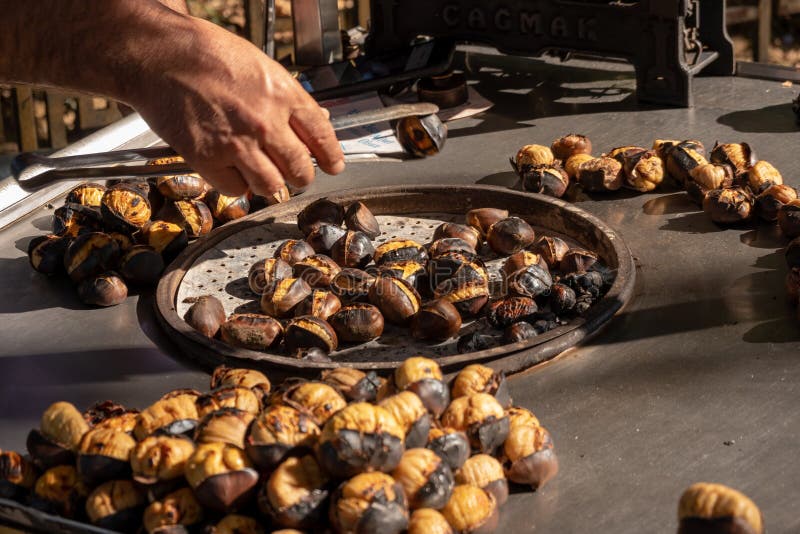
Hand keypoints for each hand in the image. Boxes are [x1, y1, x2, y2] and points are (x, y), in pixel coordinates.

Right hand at [129, 16, 343, 195]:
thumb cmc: (205, 54)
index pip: (322, 137)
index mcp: (283, 95)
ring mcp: (237, 143)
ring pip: (271, 186)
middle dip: (301, 176)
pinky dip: (236, 184)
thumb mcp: (261, 67)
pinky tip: (230, 169)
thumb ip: (287, 98)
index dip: (331, 157)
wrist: (159, 55)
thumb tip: (314, 121)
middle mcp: (265, 122)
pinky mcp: (207, 158)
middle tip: (295, 175)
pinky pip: (235, 189)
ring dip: (270, 184)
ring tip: (262, 174)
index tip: (334, 167)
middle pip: (301, 169)